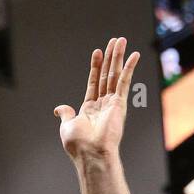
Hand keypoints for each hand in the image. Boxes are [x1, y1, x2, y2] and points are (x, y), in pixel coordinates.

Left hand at [55, 37, 139, 161]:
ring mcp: (113, 104)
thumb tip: (59, 109)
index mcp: (90, 109)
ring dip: (119, 57)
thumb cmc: (78, 144)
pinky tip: (133, 55)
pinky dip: (129, 68)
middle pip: (107, 75)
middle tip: (115, 40)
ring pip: (116, 75)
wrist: (90, 153)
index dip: (95, 67)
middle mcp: (103, 105)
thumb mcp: (67, 125)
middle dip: (110, 57)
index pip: (94, 82)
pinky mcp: (120, 104)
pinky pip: (125, 82)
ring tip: (121, 40)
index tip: (97, 52)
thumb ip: (66, 114)